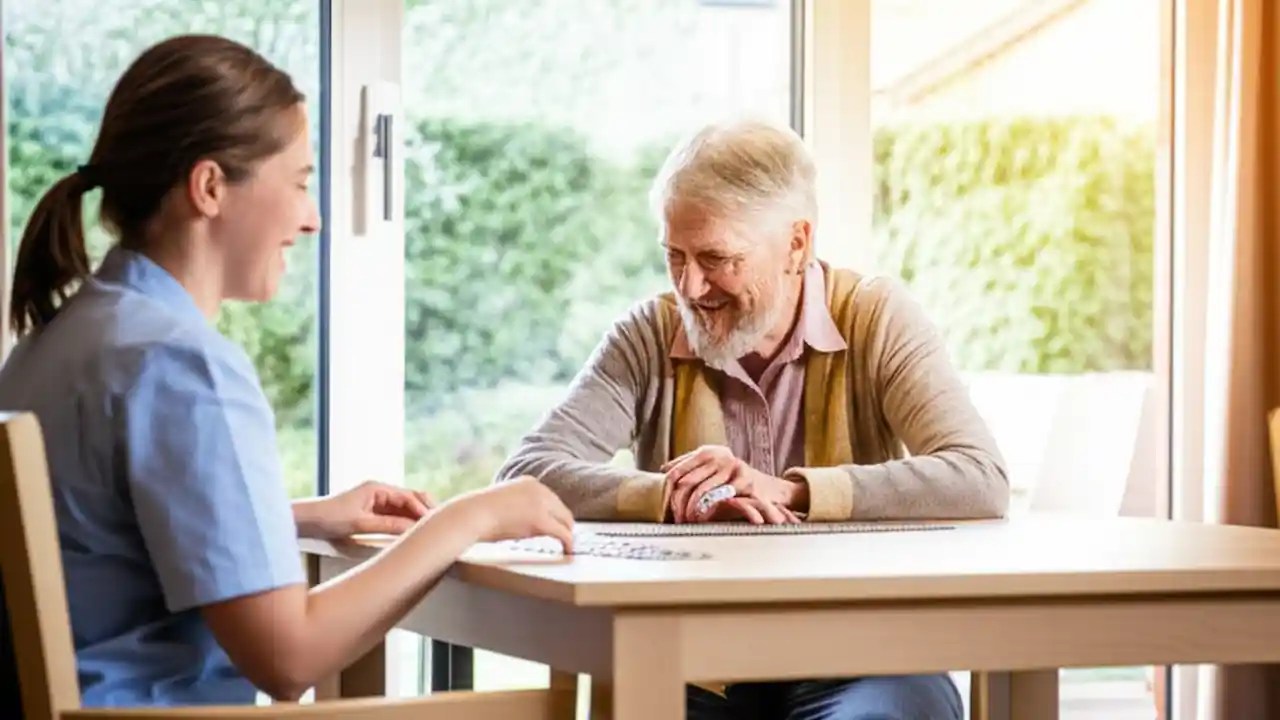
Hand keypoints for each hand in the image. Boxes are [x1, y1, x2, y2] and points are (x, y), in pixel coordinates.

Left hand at [293, 480, 435, 538]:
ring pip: (404, 508)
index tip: (434, 523)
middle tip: (440, 523)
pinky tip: (412, 532)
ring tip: (430, 530)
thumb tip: (413, 530)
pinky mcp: (371, 512)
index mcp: (377, 488)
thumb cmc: (330, 518)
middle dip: (425, 509)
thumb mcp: (361, 523)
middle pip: (410, 499)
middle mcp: (379, 491)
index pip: (408, 497)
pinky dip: (405, 522)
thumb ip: (388, 525)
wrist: (307, 520)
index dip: (423, 509)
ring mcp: (375, 501)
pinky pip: (394, 515)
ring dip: (416, 517)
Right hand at [442, 476, 574, 551]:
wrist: (472, 515)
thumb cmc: (479, 513)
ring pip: (565, 521)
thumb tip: (526, 522)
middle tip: (565, 542)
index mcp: (530, 483)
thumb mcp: (503, 502)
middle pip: (562, 510)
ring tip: (566, 548)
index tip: (557, 528)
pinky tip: (568, 552)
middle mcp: (539, 489)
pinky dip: (568, 544)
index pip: (552, 500)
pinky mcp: (541, 520)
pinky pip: (563, 534)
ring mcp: (541, 504)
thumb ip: (518, 506)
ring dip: (566, 535)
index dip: (556, 516)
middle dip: (564, 526)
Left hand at [662, 445, 802, 522]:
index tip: (666, 507)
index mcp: (706, 452)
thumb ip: (689, 464)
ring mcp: (732, 467)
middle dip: (679, 504)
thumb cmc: (733, 479)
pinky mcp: (745, 481)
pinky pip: (722, 498)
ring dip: (693, 510)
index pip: (678, 471)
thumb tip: (663, 468)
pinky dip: (711, 511)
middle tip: (676, 519)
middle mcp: (718, 457)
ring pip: (702, 491)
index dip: (668, 491)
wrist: (767, 487)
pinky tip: (706, 520)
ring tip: (688, 521)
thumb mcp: (712, 466)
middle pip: (688, 482)